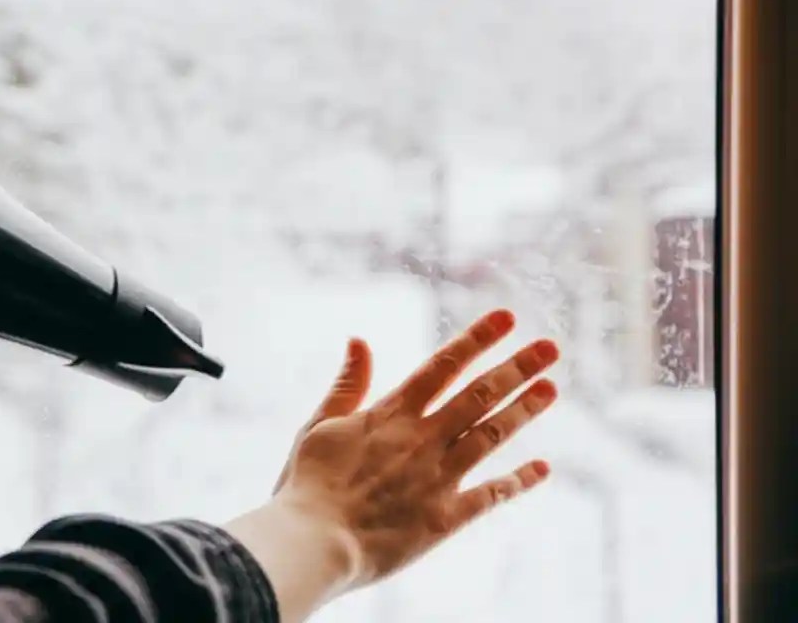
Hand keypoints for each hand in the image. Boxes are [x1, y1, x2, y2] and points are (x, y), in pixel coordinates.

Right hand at [226, 309, 558, 622]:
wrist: (313, 542)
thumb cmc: (308, 486)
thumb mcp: (319, 426)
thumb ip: (347, 385)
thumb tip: (359, 340)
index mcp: (390, 415)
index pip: (443, 366)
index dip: (477, 339)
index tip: (507, 318)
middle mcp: (422, 439)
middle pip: (479, 395)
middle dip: (516, 368)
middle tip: (550, 348)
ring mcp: (438, 478)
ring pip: (491, 436)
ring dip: (523, 411)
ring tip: (551, 389)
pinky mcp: (446, 518)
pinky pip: (490, 495)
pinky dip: (518, 481)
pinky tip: (542, 469)